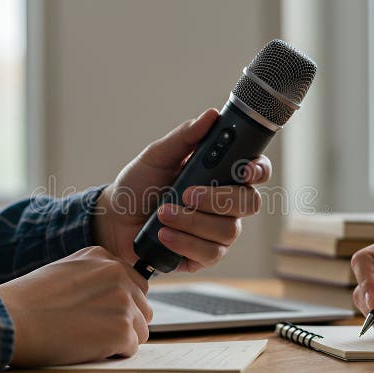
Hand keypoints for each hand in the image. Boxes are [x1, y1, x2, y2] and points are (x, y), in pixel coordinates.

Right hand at [0, 246, 151, 366]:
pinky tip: (87, 346)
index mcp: (104, 257)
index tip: (99, 312)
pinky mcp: (122, 330)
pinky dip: (113, 353)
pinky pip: (131, 348)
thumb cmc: (29, 300)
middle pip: (142, 306)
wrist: (12, 319)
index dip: (120, 303)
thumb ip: (94, 277)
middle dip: (125, 321)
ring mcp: (123, 301)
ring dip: (121, 338)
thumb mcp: (66, 271)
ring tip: (88, 337)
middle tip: (94, 329)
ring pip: (141, 328)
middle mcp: (118, 274)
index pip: (134, 283)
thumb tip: (117, 296)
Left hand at [93, 108, 271, 271]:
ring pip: (228, 230)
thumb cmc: (139, 185)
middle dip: (217, 198)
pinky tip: (164, 234)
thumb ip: (184, 137)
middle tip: (186, 194)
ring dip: (192, 221)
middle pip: (249, 203)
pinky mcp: (204, 256)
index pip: (257, 171)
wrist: (115, 218)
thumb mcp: (157, 155)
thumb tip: (211, 116)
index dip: (259, 170)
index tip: (244, 170)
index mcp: (222, 175)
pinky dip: (185, 243)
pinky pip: (210, 253)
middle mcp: (226, 204)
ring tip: (163, 214)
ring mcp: (217, 232)